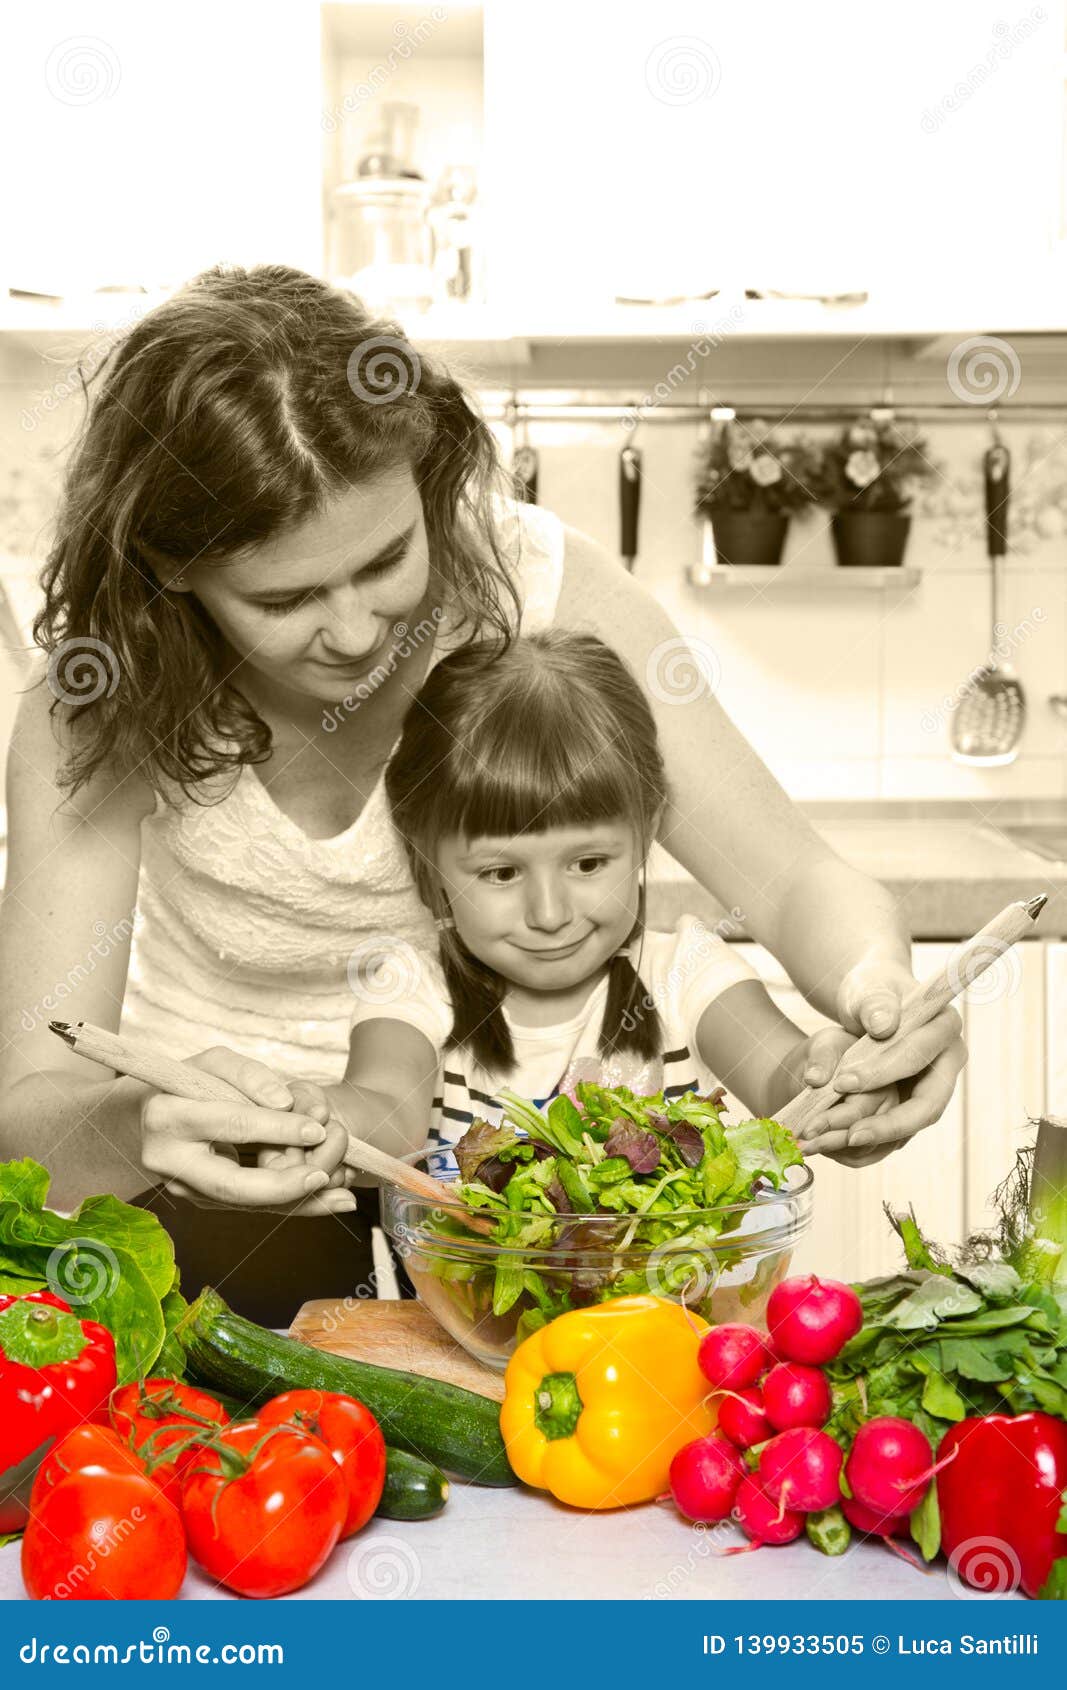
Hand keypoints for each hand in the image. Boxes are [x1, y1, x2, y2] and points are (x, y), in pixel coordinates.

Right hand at [140, 1048, 355, 1213]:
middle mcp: (169, 1162)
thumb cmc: (186, 1082)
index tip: (317, 1128)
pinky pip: (250, 1207)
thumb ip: (248, 1075)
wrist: (145, 1118)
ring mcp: (183, 1189)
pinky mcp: (201, 1201)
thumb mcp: (213, 1063)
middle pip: (231, 1185)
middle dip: (282, 1185)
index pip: (231, 1123)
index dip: (276, 1128)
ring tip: (340, 1197)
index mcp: (168, 1117)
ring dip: (295, 1202)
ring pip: (245, 1204)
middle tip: (324, 1176)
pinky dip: (290, 1205)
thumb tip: (284, 1103)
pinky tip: (327, 1201)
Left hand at [802, 964, 967, 1160]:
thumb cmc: (871, 990)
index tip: (844, 1082)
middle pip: (928, 1103)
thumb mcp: (868, 989)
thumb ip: (875, 1003)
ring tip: (843, 1143)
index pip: (920, 1056)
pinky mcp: (919, 1099)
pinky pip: (902, 1125)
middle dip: (890, 1122)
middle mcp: (949, 1060)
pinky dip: (875, 1135)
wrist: (871, 1002)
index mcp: (945, 1026)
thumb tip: (883, 1025)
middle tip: (850, 1135)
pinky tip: (844, 1143)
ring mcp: (936, 1083)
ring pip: (915, 1121)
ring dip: (881, 1135)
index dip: (884, 1072)